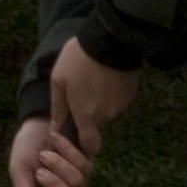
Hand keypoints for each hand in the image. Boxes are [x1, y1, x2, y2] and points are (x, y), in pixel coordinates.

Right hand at [7, 117, 91, 186]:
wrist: (37, 121)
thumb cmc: (26, 148)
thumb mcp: (19, 169)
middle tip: (40, 171)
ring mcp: (78, 179)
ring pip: (78, 183)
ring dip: (60, 165)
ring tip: (45, 151)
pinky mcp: (88, 161)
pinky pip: (84, 163)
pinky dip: (68, 150)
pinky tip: (55, 138)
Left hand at [47, 37, 139, 154]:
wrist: (110, 40)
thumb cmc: (78, 59)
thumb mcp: (58, 80)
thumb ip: (57, 108)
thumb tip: (56, 127)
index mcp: (86, 115)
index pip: (90, 146)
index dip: (84, 146)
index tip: (76, 135)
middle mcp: (106, 115)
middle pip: (97, 126)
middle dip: (88, 116)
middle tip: (79, 94)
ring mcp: (121, 105)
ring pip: (107, 113)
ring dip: (100, 104)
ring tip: (92, 81)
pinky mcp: (130, 94)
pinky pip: (118, 101)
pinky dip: (111, 95)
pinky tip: (104, 78)